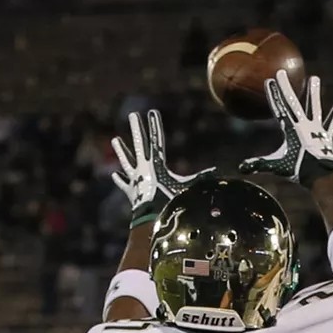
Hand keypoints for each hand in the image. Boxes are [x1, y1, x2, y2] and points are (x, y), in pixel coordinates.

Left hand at [109, 110, 209, 227]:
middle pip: (139, 144)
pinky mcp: (131, 192)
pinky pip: (124, 184)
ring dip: (122, 150)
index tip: (152, 112)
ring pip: (126, 161)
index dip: (155, 125)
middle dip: (136, 128)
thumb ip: (200, 179)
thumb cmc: (169, 203)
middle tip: (133, 115)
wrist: (151, 221)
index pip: (156, 140)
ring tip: (115, 139)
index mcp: (155, 164)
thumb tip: (218, 172)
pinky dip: (120, 179)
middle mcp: (143, 168)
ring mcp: (135, 180)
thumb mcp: (186, 188)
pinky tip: (115, 174)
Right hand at [239, 72, 332, 183]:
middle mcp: (304, 125)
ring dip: (313, 93)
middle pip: (293, 103)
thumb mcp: (276, 166)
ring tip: (315, 78)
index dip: (274, 95)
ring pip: (314, 108)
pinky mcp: (326, 136)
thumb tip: (241, 168)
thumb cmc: (298, 170)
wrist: (320, 175)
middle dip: (286, 88)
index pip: (280, 109)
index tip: (270, 81)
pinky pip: (330, 125)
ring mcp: (317, 129)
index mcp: (292, 130)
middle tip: (282, 73)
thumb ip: (259, 164)